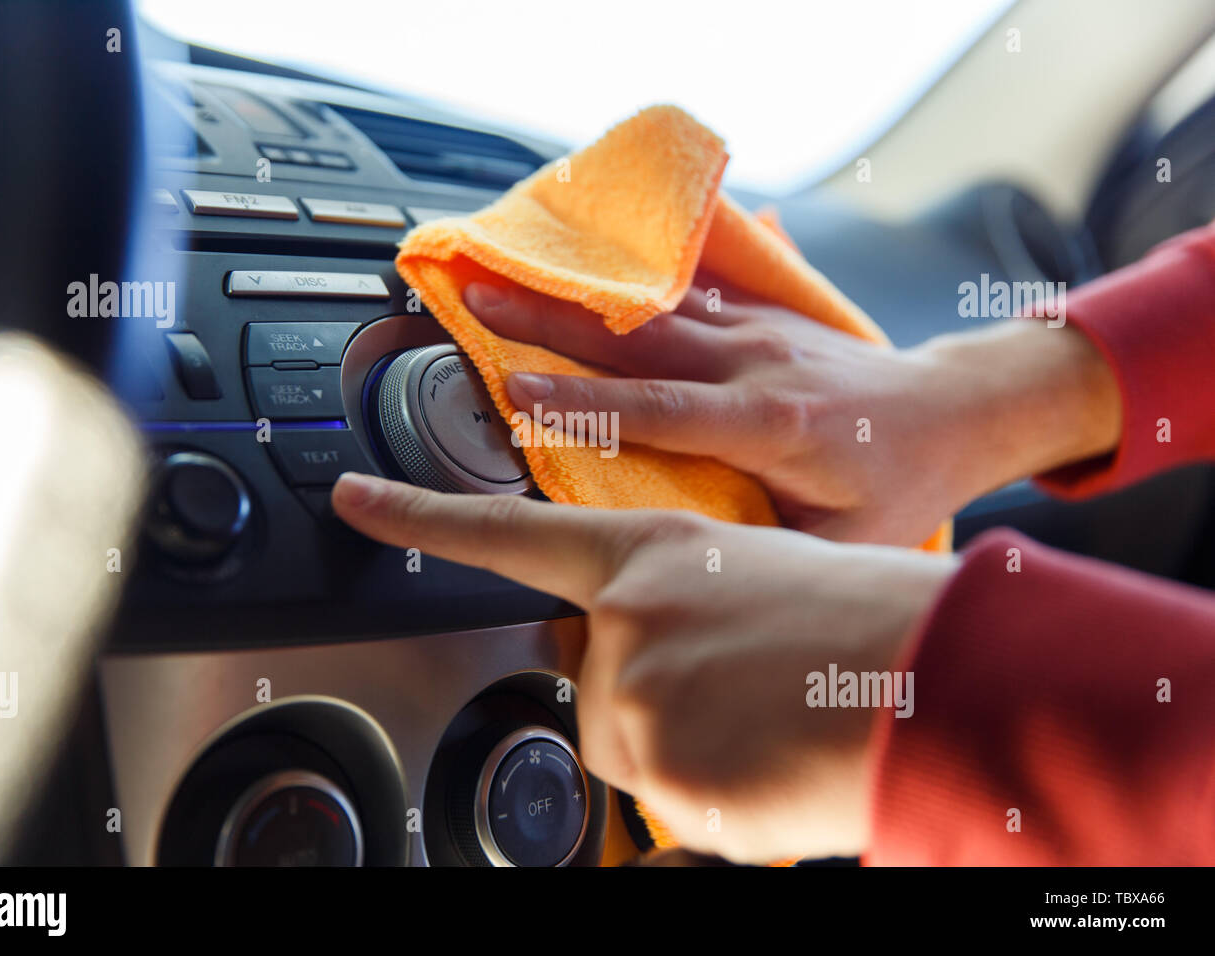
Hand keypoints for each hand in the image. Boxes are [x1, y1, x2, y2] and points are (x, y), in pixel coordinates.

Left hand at [332, 472, 957, 861]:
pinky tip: (767, 764)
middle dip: (648, 691)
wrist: (938, 675)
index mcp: (651, 552)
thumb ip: (673, 603)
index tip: (351, 500)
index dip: (418, 519)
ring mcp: (632, 695)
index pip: (506, 534)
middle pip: (589, 679)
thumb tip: (635, 644)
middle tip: (738, 684)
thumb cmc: (865, 616)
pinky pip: (666, 800)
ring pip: (632, 745)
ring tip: (765, 722)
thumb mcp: (753, 576)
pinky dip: (714, 797)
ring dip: (689, 748)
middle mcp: (623, 619)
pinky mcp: (653, 773)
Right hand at [463, 278, 1121, 545]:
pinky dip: (619, 290)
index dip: (585, 404)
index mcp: (772, 425)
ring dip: (571, 296)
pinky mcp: (756, 317)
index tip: (514, 394)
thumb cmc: (895, 486)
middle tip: (474, 302)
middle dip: (550, 322)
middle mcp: (756, 365)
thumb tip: (674, 583)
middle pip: (637, 341)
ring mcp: (755, 332)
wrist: (949, 411)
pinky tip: (571, 275)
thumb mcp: (841, 546)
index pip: (661, 412)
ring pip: (649, 312)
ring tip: (500, 276)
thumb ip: (758, 557)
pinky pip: (678, 298)